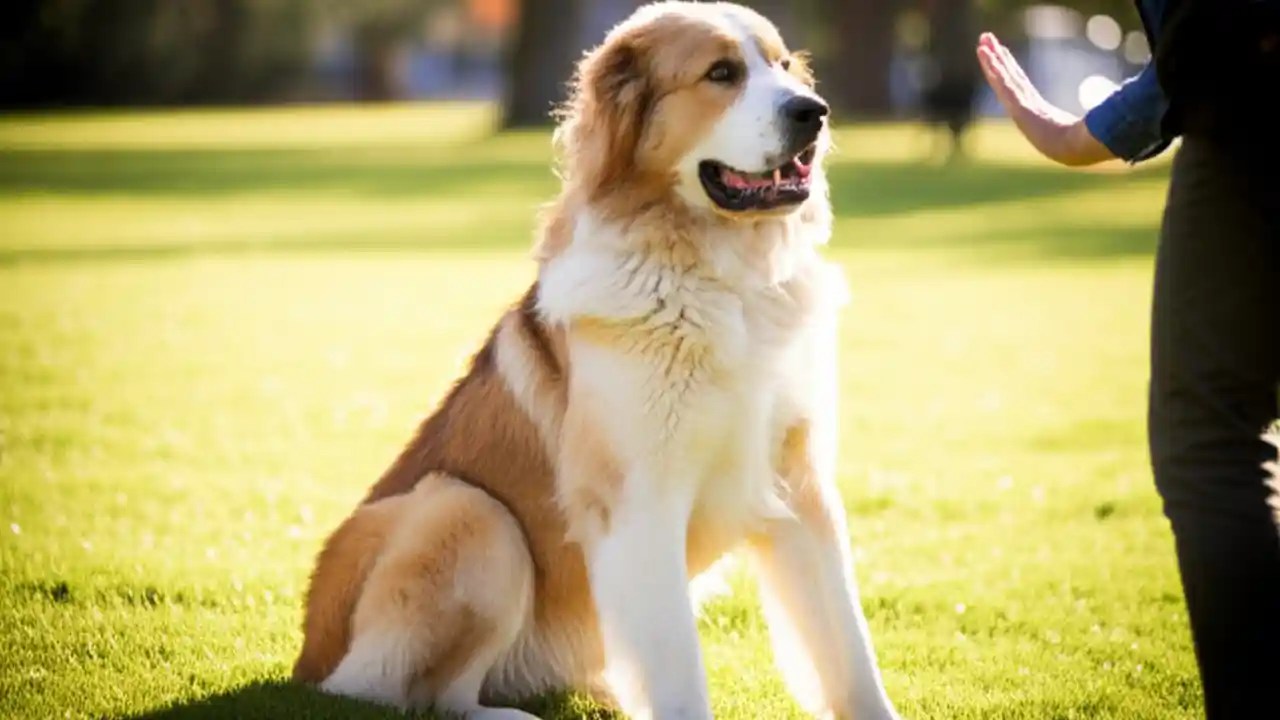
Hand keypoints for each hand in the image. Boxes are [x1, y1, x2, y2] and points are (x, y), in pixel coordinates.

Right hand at [976, 33, 1114, 166]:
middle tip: (984, 40)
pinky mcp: (1017, 105)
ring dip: (992, 60)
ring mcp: (1019, 106)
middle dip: (996, 59)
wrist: (1073, 149)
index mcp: (1037, 110)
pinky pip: (1004, 83)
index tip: (1000, 53)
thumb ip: (1097, 113)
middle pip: (1008, 76)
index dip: (1008, 68)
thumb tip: (1117, 101)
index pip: (1020, 83)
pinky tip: (986, 57)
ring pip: (1003, 77)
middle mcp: (1025, 106)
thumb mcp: (1088, 122)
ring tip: (981, 43)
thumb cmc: (1082, 139)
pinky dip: (994, 69)